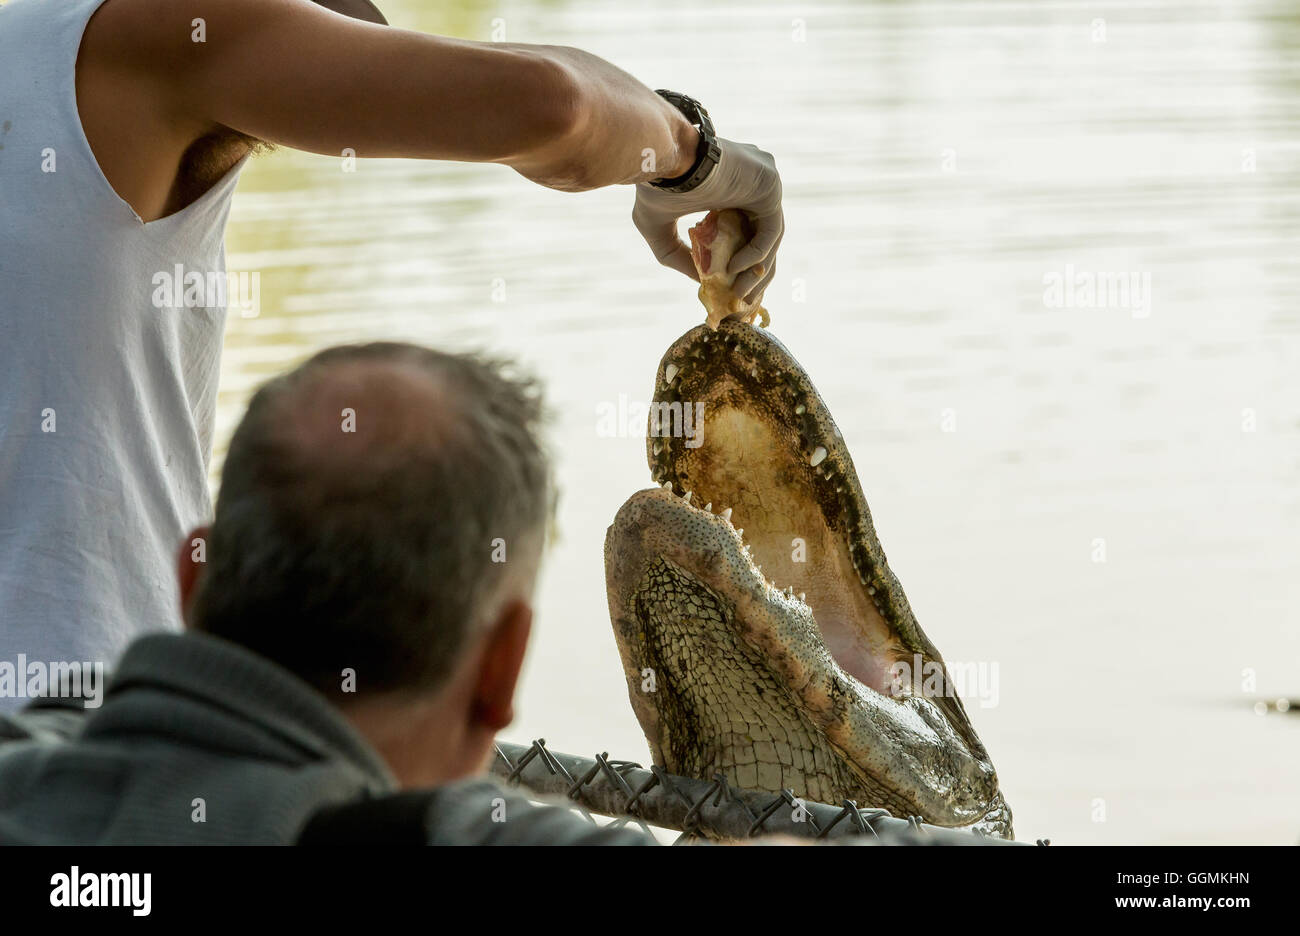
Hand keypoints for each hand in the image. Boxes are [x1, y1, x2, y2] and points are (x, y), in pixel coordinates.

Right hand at [632, 138, 783, 305]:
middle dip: (753, 275)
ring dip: (755, 272)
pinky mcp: (770, 185)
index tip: (732, 292)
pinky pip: (770, 231)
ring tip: (736, 295)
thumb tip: (701, 282)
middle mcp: (751, 184)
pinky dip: (755, 255)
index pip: (744, 233)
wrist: (662, 156)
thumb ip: (678, 255)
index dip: (741, 266)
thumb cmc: (655, 186)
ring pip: (769, 238)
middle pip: (762, 239)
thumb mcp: (657, 229)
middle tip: (742, 303)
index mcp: (729, 190)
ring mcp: (764, 182)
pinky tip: (733, 269)